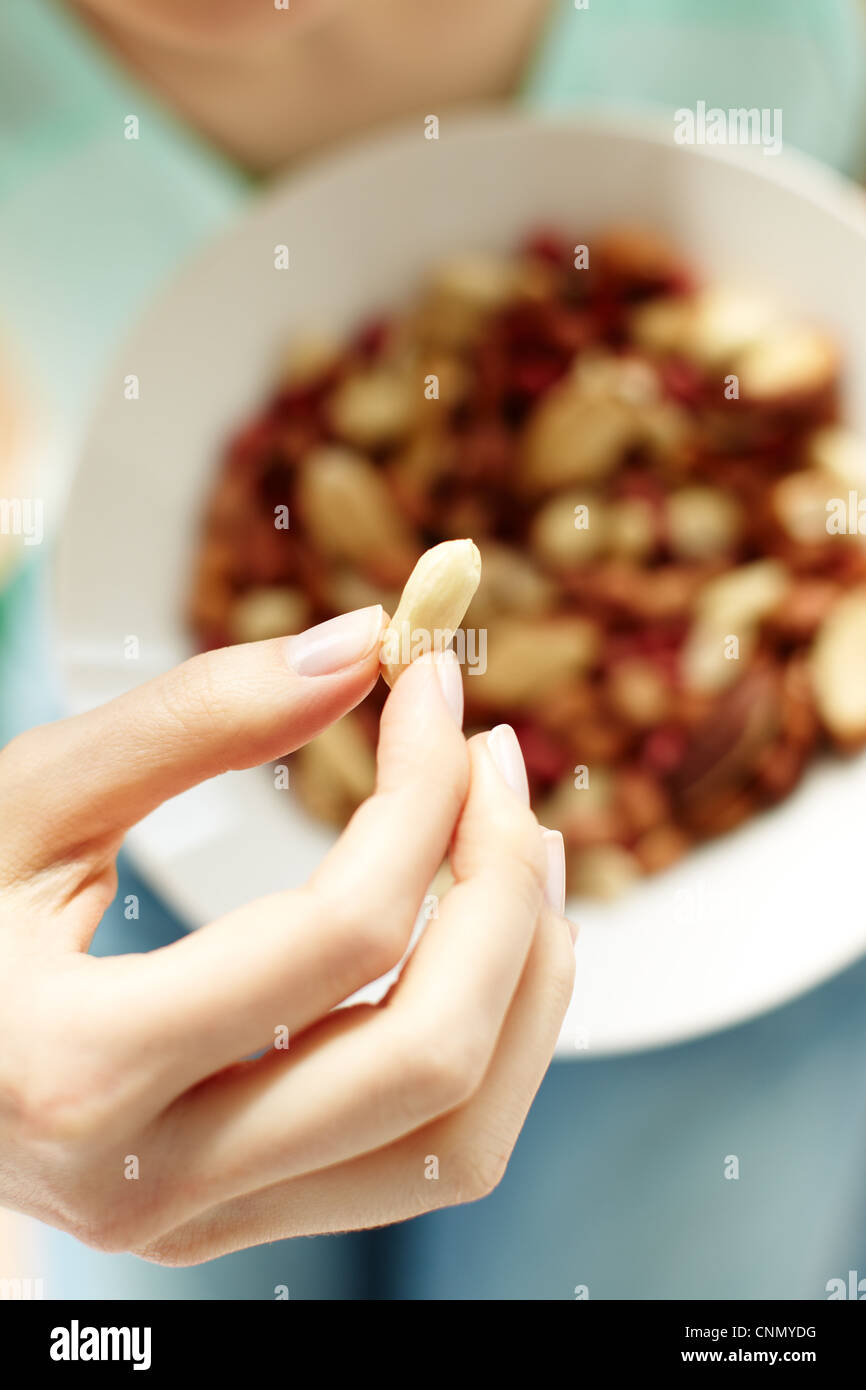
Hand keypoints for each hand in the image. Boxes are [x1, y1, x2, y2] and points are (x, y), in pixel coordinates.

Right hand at [0, 605, 574, 1263]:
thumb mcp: (26, 802)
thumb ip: (190, 720)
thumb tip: (356, 650)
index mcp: (81, 1069)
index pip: (341, 934)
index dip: (420, 791)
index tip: (427, 685)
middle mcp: (159, 1181)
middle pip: (430, 1056)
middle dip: (503, 887)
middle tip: (497, 760)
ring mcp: (209, 1220)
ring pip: (455, 1137)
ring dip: (527, 979)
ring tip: (525, 845)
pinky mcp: (241, 1219)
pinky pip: (426, 1154)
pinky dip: (492, 1040)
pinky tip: (486, 938)